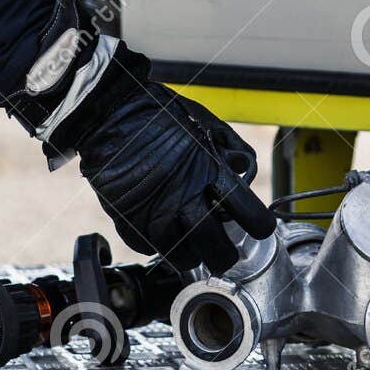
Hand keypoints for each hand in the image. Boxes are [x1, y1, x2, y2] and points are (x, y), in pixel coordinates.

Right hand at [78, 84, 276, 274]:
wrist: (110, 112)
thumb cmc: (158, 112)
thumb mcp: (206, 122)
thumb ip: (231, 149)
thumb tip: (244, 172)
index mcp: (209, 171)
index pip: (248, 213)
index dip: (259, 225)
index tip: (259, 227)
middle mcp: (184, 196)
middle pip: (215, 247)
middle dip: (225, 256)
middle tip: (225, 253)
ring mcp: (154, 212)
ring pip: (181, 256)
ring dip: (191, 257)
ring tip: (193, 249)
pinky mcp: (128, 219)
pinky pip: (147, 248)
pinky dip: (157, 246)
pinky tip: (162, 235)